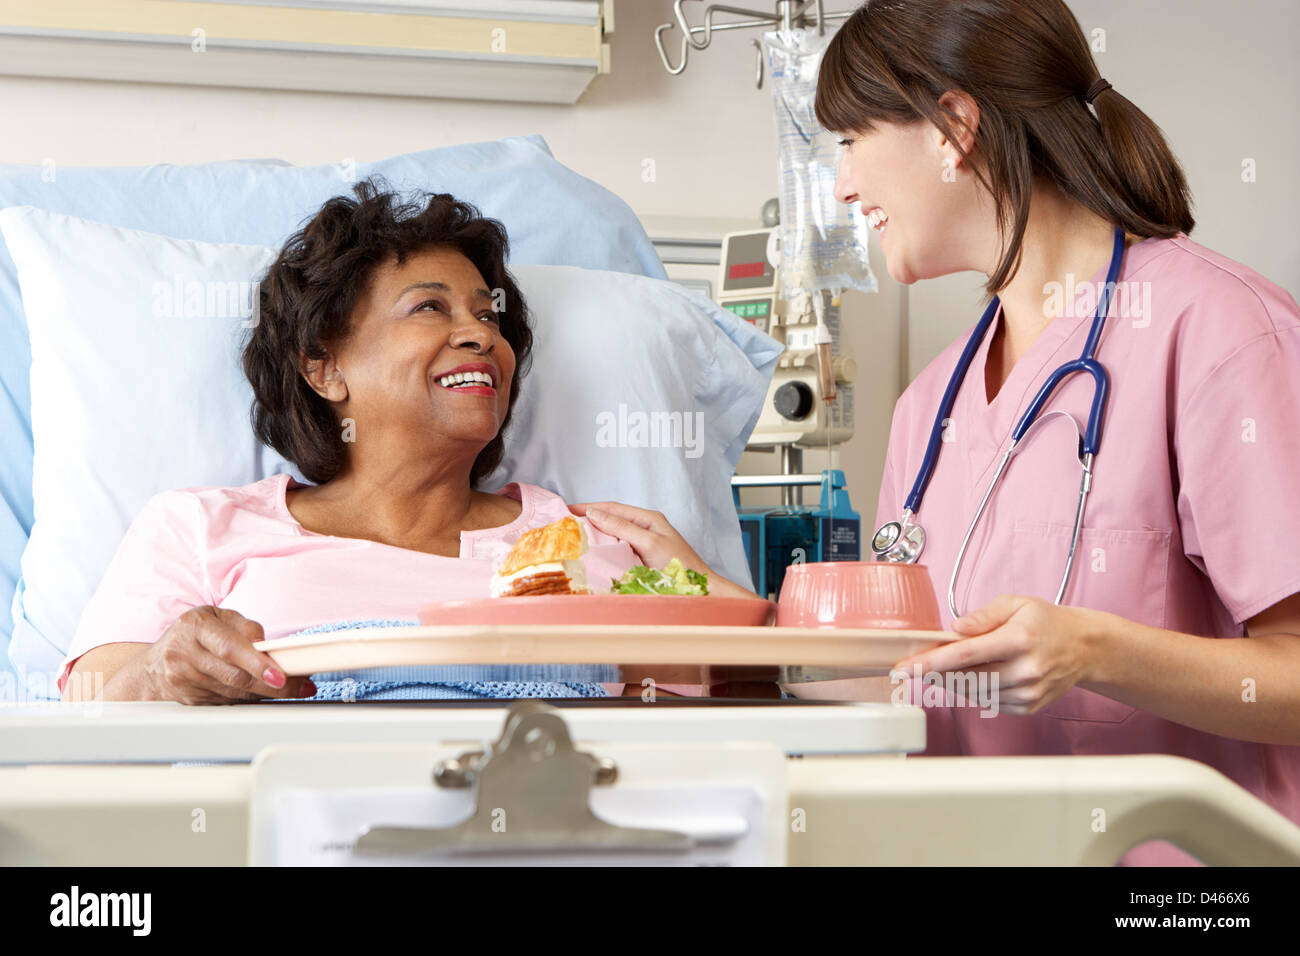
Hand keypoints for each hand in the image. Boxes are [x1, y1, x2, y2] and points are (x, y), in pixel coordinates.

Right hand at [109, 606, 314, 704]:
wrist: (156, 664)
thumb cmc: (193, 634)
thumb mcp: (216, 617)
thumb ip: (245, 627)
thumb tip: (268, 646)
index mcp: (194, 626)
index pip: (229, 648)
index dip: (257, 663)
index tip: (280, 675)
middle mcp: (185, 654)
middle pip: (234, 676)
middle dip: (271, 684)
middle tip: (298, 686)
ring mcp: (184, 680)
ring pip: (233, 692)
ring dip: (264, 692)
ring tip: (287, 687)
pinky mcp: (189, 699)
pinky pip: (227, 702)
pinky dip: (248, 698)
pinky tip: (261, 692)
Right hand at [569, 501, 709, 573]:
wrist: (697, 589)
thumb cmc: (679, 566)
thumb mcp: (649, 543)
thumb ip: (623, 528)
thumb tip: (595, 514)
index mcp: (649, 519)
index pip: (613, 508)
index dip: (589, 507)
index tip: (567, 509)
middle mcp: (645, 528)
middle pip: (612, 518)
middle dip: (589, 518)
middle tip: (565, 521)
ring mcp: (643, 543)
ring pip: (613, 534)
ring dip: (594, 533)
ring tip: (573, 535)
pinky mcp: (641, 558)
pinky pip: (617, 548)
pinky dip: (603, 548)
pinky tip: (592, 553)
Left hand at [893, 595, 1104, 714]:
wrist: (1083, 648)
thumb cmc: (1046, 622)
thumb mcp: (1015, 604)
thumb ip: (982, 615)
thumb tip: (955, 628)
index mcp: (1019, 639)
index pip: (965, 655)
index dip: (931, 662)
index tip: (905, 667)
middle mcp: (1025, 670)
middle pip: (965, 678)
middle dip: (933, 674)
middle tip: (911, 666)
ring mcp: (1028, 693)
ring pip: (973, 693)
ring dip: (951, 682)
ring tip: (943, 667)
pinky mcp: (1028, 707)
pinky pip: (987, 702)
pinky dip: (973, 690)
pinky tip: (974, 675)